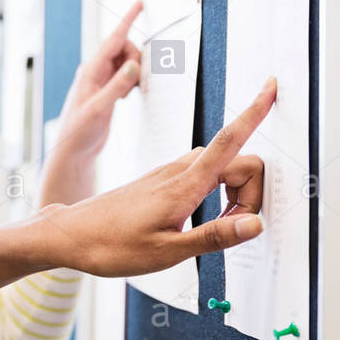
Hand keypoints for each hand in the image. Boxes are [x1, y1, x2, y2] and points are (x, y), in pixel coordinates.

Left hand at [33, 77, 275, 277]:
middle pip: (236, 159)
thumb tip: (255, 224)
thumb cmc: (109, 245)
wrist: (67, 236)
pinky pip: (199, 174)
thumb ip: (215, 237)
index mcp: (183, 186)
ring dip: (232, 192)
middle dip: (251, 190)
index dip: (255, 112)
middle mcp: (175, 172)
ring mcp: (165, 174)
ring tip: (215, 226)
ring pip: (218, 166)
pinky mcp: (157, 181)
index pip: (230, 140)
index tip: (271, 87)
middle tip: (234, 226)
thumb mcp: (167, 251)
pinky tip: (199, 220)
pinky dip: (214, 193)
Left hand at [54, 0, 143, 161]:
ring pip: (127, 62)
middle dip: (136, 58)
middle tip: (135, 82)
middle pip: (124, 49)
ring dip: (135, 71)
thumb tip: (133, 64)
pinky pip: (126, 75)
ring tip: (129, 93)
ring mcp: (101, 81)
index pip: (112, 40)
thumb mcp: (100, 108)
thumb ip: (117, 86)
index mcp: (90, 71)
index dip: (127, 20)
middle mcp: (95, 72)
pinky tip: (129, 95)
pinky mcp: (107, 91)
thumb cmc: (80, 131)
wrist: (74, 150)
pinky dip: (133, 79)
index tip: (139, 3)